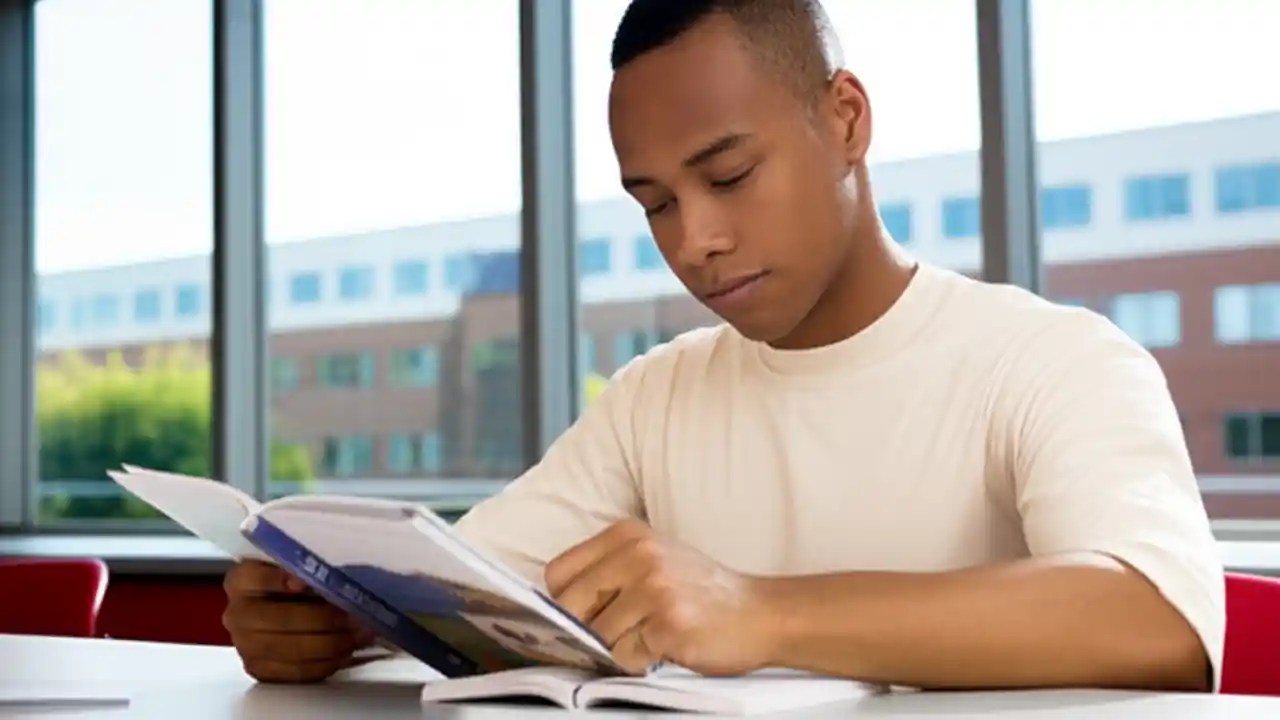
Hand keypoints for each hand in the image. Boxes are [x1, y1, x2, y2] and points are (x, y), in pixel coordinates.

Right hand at [222, 560, 375, 682]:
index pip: (260, 579)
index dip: (282, 581)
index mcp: (241, 580)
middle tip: (357, 618)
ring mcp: (245, 646)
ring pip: (291, 651)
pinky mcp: (261, 670)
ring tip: (360, 635)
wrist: (277, 607)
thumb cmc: (293, 580)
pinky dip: (325, 663)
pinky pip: (296, 673)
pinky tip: (346, 652)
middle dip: (325, 621)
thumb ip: (308, 568)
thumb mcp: (296, 565)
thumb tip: (330, 580)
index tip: (308, 582)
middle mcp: (236, 615)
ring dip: (332, 644)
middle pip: (281, 621)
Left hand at [545, 520, 774, 675]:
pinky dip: (639, 661)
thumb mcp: (652, 560)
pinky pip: (625, 656)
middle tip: (621, 632)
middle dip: (585, 630)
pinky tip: (666, 646)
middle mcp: (637, 553)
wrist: (761, 612)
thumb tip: (553, 611)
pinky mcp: (668, 622)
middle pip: (569, 607)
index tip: (583, 616)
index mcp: (627, 533)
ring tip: (651, 635)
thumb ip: (607, 572)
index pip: (558, 574)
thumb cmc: (701, 593)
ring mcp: (653, 587)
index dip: (564, 602)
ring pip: (597, 637)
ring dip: (618, 648)